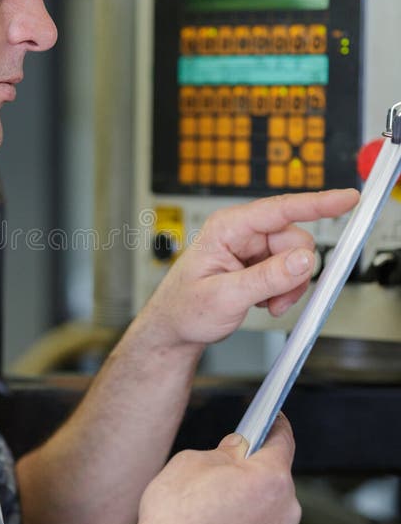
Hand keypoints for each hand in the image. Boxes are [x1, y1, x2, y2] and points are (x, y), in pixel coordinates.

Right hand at [134, 414, 300, 523]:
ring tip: (211, 508)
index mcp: (271, 477)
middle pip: (274, 478)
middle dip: (253, 471)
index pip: (283, 440)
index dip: (275, 425)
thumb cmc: (177, 514)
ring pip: (267, 510)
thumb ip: (224, 452)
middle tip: (221, 470)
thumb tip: (237, 450)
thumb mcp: (192, 461)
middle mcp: (285, 511)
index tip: (272, 419)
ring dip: (249, 504)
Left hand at [143, 188, 358, 347]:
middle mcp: (242, 231)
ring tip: (265, 302)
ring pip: (297, 257)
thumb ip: (266, 278)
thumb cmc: (185, 308)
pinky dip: (284, 290)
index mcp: (227, 227)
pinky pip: (290, 270)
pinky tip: (264, 300)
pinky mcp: (259, 261)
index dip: (317, 203)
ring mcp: (251, 246)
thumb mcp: (224, 297)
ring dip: (289, 285)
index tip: (346, 198)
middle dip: (293, 272)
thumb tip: (302, 260)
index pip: (280, 209)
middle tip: (276, 299)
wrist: (176, 326)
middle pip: (295, 239)